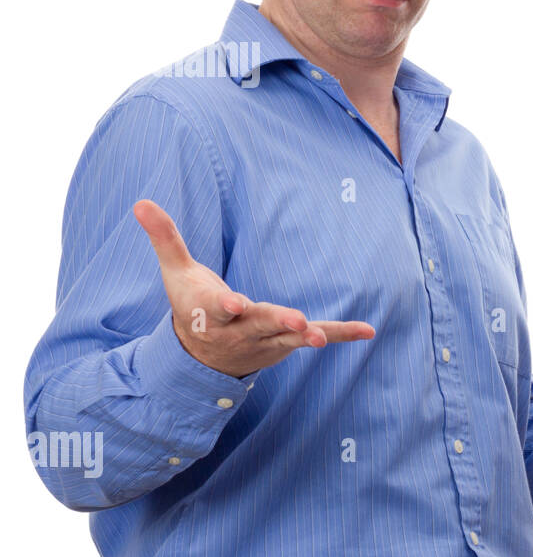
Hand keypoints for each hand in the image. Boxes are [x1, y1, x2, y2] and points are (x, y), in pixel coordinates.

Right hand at [133, 199, 374, 378]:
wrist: (202, 355)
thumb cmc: (191, 302)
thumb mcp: (176, 271)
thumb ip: (165, 237)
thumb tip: (140, 201)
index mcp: (210, 313)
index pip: (217, 309)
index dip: (224, 307)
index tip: (232, 304)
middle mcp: (239, 330)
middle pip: (259, 323)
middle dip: (276, 322)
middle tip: (297, 322)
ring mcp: (265, 340)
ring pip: (287, 338)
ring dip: (307, 336)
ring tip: (321, 336)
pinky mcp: (286, 343)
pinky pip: (318, 336)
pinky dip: (342, 333)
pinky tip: (368, 329)